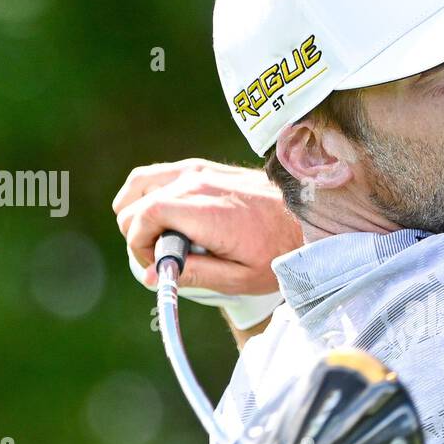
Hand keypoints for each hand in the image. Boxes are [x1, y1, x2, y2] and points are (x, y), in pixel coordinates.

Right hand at [112, 158, 302, 295]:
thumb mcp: (241, 277)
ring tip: (158, 239)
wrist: (309, 214)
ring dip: (137, 211)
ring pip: (139, 183)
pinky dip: (149, 195)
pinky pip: (157, 175)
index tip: (157, 266)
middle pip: (134, 203)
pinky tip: (165, 219)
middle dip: (137, 234)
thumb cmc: (280, 249)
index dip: (139, 246)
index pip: (142, 218)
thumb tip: (151, 276)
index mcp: (204, 211)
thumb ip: (195, 275)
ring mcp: (197, 170)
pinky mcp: (202, 166)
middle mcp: (195, 183)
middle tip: (162, 258)